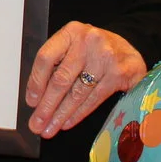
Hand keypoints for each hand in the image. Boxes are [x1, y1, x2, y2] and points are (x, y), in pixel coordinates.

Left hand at [25, 21, 145, 137]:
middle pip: (61, 79)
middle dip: (46, 105)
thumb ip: (56, 64)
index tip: (31, 102)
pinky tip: (67, 123)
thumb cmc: (94, 51)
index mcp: (70, 32)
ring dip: (60, 114)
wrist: (129, 52)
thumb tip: (36, 97)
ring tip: (49, 128)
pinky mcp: (119, 73)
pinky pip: (94, 98)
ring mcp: (105, 57)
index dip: (36, 82)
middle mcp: (87, 41)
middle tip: (36, 124)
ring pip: (77, 92)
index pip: (46, 57)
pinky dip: (78, 113)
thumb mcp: (74, 47)